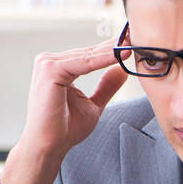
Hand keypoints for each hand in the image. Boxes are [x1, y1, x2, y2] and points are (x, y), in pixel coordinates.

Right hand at [0, 38, 127, 183]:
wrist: (50, 146)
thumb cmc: (66, 129)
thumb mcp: (93, 105)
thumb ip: (106, 87)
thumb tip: (122, 71)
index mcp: (58, 68)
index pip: (88, 56)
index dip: (111, 51)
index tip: (132, 44)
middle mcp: (49, 62)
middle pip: (88, 52)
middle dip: (113, 47)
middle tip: (135, 37)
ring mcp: (47, 64)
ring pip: (86, 56)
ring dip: (110, 51)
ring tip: (131, 45)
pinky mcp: (49, 70)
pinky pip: (82, 63)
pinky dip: (101, 59)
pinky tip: (119, 55)